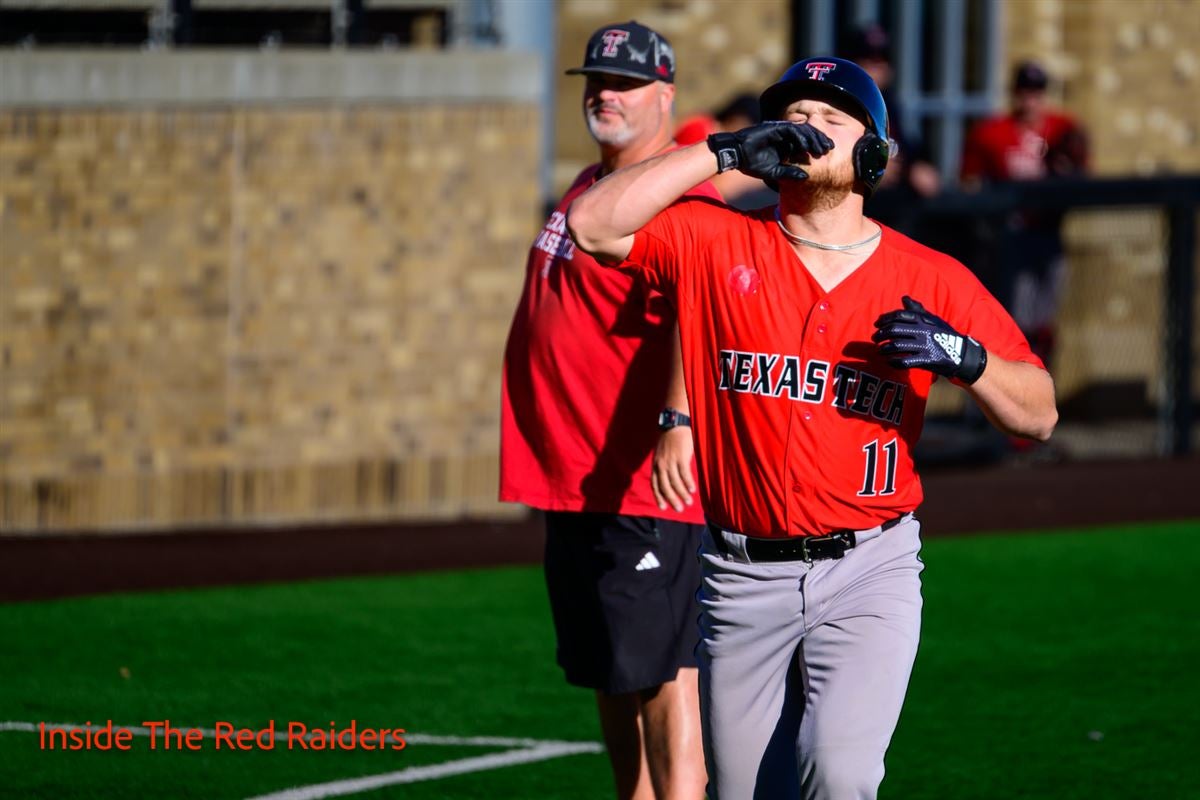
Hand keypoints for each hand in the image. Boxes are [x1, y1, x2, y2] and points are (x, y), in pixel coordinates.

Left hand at [651, 426, 696, 512]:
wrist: (674, 424)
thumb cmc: (670, 439)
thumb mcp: (662, 453)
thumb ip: (664, 466)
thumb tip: (670, 480)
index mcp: (655, 464)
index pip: (655, 485)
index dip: (659, 497)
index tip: (664, 508)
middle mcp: (661, 464)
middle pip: (665, 486)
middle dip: (672, 499)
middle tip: (679, 509)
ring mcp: (670, 461)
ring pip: (675, 482)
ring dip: (682, 494)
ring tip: (688, 502)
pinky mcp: (680, 457)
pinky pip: (684, 473)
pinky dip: (688, 483)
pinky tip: (692, 490)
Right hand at [707, 122, 833, 182]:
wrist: (736, 156)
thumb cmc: (752, 163)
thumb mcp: (774, 172)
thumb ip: (789, 174)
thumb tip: (807, 178)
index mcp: (786, 143)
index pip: (806, 141)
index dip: (817, 145)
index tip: (826, 152)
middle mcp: (785, 134)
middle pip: (808, 133)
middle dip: (819, 140)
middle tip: (829, 148)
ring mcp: (780, 129)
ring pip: (802, 129)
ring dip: (813, 138)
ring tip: (821, 148)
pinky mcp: (775, 127)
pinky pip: (792, 130)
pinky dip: (801, 136)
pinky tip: (807, 145)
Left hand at [872, 296, 987, 383]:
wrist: (961, 353)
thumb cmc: (943, 334)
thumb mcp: (932, 319)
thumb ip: (917, 309)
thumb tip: (904, 298)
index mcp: (924, 319)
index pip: (899, 315)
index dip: (885, 319)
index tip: (877, 324)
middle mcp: (923, 330)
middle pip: (894, 330)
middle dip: (880, 334)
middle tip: (874, 338)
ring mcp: (925, 345)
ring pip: (896, 345)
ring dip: (884, 348)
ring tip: (880, 350)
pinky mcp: (927, 360)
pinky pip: (905, 361)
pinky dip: (894, 362)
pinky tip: (889, 361)